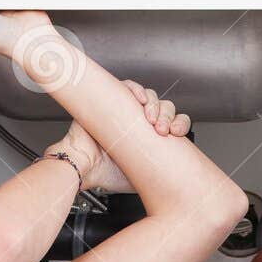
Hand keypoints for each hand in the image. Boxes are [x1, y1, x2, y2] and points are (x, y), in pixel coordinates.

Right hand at [47, 83, 190, 195]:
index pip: (172, 123)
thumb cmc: (105, 173)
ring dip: (155, 105)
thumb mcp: (140, 175)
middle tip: (164, 130)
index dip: (179, 124)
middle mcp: (139, 122)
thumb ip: (157, 170)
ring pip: (150, 96)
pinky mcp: (111, 98)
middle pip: (165, 108)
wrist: (82, 167)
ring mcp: (126, 109)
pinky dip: (136, 90)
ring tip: (151, 118)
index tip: (178, 134)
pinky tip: (141, 100)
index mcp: (149, 137)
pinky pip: (128, 86)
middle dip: (168, 117)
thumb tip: (176, 174)